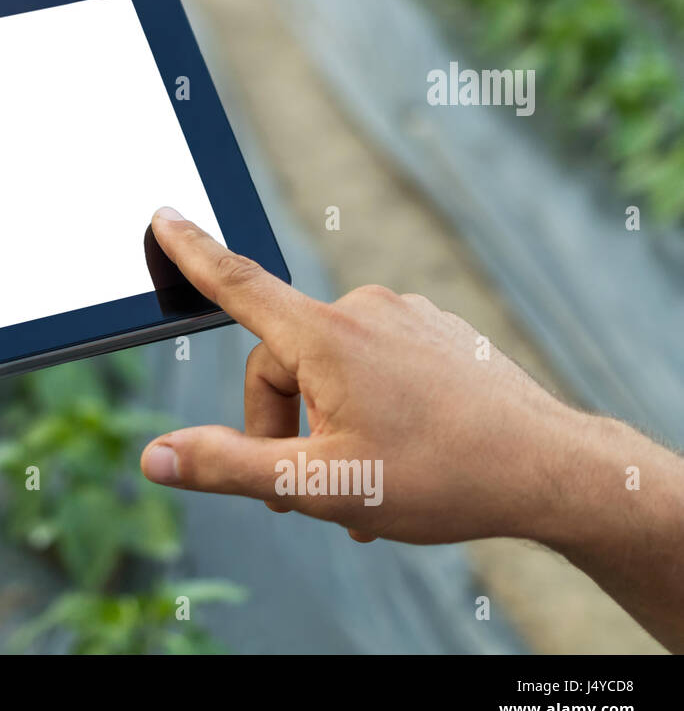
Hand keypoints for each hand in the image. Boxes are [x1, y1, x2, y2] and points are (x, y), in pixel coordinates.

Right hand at [139, 207, 587, 545]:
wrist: (553, 469)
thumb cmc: (440, 476)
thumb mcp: (321, 484)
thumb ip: (229, 466)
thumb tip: (156, 456)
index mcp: (325, 337)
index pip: (237, 284)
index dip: (191, 252)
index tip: (163, 216)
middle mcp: (362, 310)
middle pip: (280, 362)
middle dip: (279, 427)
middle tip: (304, 494)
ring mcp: (405, 317)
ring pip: (329, 370)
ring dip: (326, 426)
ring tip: (362, 486)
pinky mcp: (437, 331)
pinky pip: (376, 365)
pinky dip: (368, 410)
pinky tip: (397, 457)